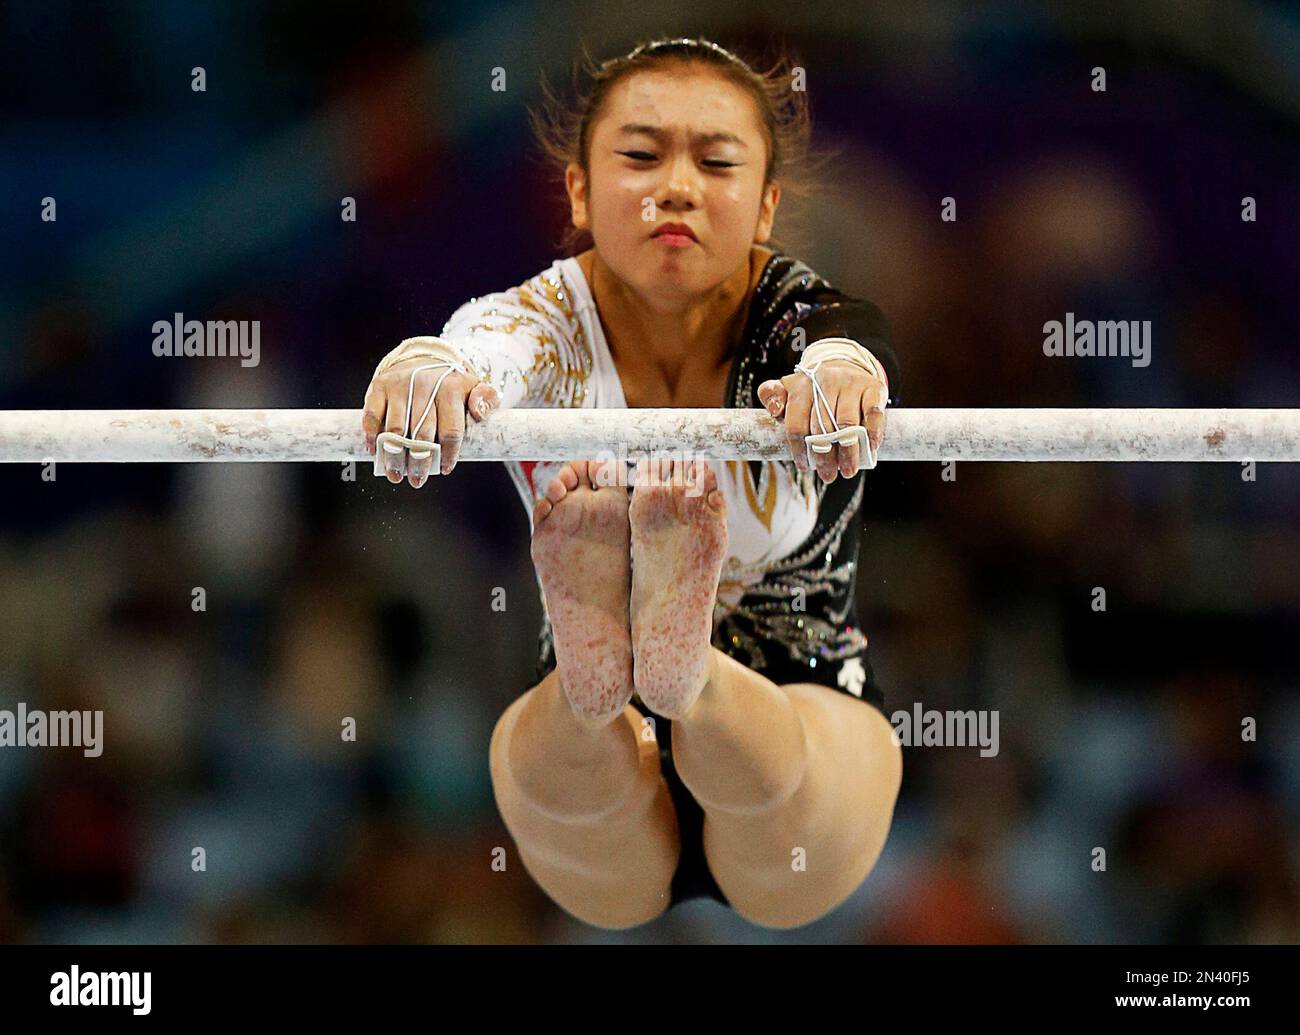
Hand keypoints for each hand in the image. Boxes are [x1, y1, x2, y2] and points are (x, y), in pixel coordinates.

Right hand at [361, 355, 498, 486]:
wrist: (422, 357)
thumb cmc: (449, 382)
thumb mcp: (474, 386)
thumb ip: (486, 399)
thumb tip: (479, 414)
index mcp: (450, 389)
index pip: (451, 431)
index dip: (447, 455)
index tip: (444, 469)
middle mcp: (424, 385)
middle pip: (422, 435)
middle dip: (419, 463)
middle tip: (416, 480)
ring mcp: (400, 386)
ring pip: (395, 430)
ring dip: (394, 457)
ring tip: (396, 474)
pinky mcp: (379, 386)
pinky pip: (372, 416)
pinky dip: (372, 437)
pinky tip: (376, 452)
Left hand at [757, 359, 887, 481]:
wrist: (845, 367)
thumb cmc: (814, 390)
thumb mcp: (788, 390)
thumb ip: (772, 397)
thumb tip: (776, 410)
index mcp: (801, 385)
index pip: (797, 424)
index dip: (800, 451)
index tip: (806, 467)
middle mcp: (826, 380)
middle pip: (823, 427)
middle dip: (825, 457)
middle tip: (828, 476)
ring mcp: (851, 383)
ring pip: (848, 423)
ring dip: (848, 452)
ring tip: (847, 471)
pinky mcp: (873, 387)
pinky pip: (873, 413)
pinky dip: (873, 434)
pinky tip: (869, 450)